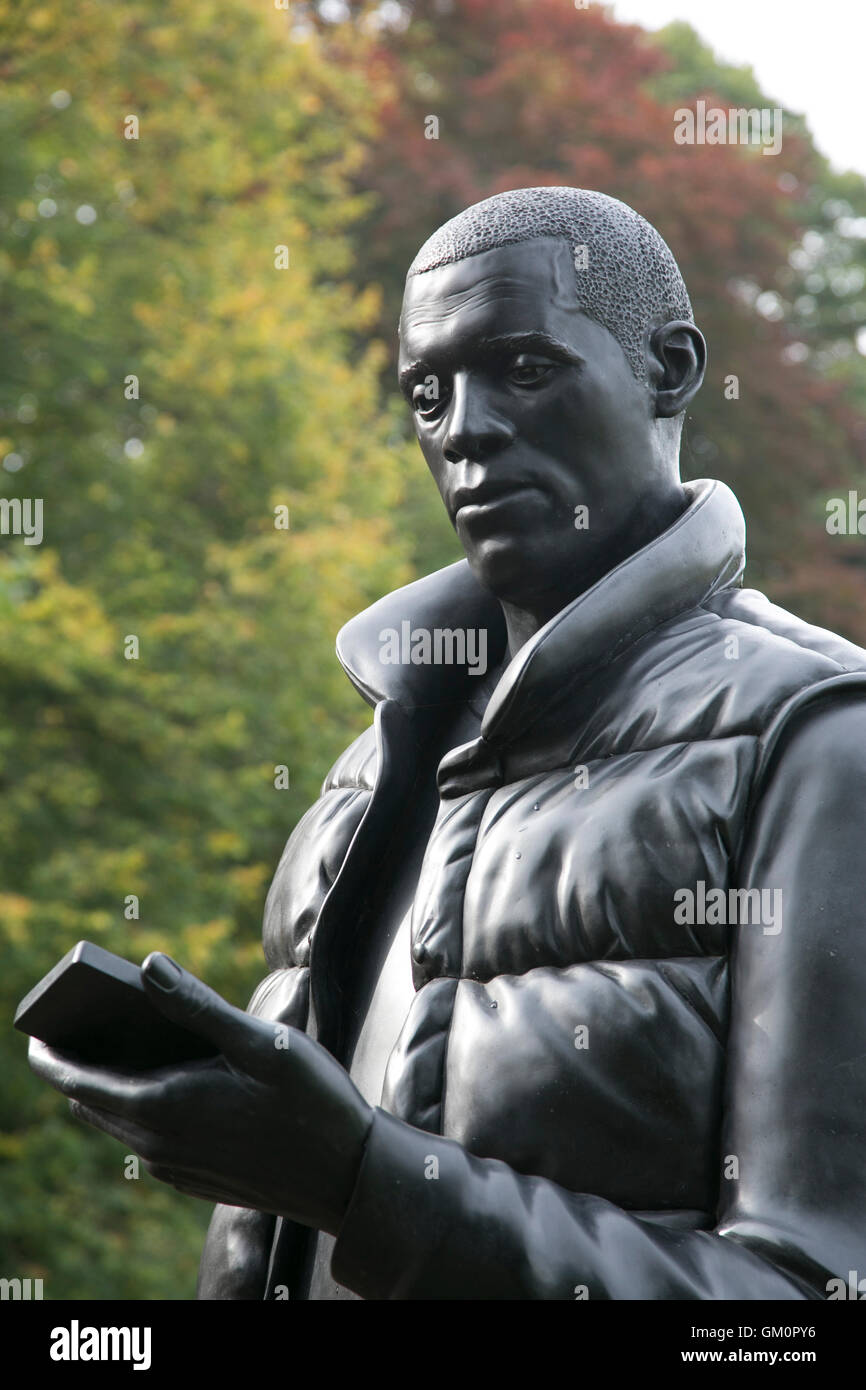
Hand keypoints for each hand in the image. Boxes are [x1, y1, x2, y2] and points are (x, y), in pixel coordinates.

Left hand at [27, 953, 373, 1235]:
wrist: (346, 1176)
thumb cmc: (309, 1102)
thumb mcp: (258, 1041)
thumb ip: (197, 1006)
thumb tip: (147, 965)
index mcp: (162, 1105)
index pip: (79, 1083)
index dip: (52, 1057)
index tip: (36, 1034)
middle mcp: (157, 1144)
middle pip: (93, 1105)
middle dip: (78, 1069)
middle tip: (74, 1031)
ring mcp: (176, 1167)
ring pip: (120, 1125)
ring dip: (110, 1091)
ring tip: (118, 1050)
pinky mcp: (196, 1178)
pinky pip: (148, 1142)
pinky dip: (140, 1111)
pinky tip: (168, 1086)